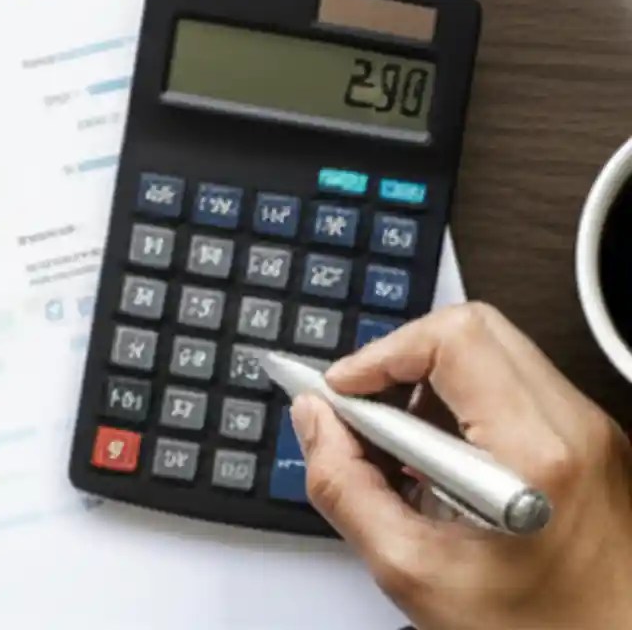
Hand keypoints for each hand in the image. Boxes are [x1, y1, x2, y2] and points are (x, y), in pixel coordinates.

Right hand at [292, 302, 631, 629]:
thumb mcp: (413, 571)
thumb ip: (346, 488)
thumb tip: (315, 421)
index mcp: (535, 456)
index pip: (452, 342)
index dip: (380, 356)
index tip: (340, 393)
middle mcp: (574, 427)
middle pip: (473, 331)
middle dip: (402, 360)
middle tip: (363, 409)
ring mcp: (588, 430)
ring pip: (493, 353)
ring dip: (429, 385)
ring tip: (400, 447)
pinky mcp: (589, 440)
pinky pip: (513, 388)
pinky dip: (460, 407)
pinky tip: (439, 463)